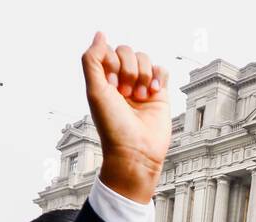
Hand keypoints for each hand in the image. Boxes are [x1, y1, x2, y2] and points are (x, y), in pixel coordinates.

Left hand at [81, 32, 170, 203]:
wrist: (136, 153)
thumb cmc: (113, 126)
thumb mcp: (95, 91)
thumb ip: (92, 60)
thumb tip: (101, 33)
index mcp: (104, 79)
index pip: (109, 50)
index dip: (112, 63)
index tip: (112, 87)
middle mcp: (122, 81)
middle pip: (128, 51)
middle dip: (128, 69)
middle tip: (125, 93)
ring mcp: (142, 87)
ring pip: (146, 58)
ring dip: (143, 75)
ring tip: (140, 97)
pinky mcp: (160, 95)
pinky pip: (162, 70)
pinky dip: (159, 77)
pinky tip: (154, 93)